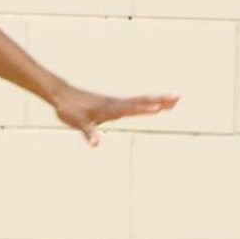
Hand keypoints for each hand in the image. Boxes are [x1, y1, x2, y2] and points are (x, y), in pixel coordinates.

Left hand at [49, 87, 178, 145]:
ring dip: (157, 100)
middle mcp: (116, 103)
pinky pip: (134, 103)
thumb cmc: (69, 108)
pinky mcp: (112, 104)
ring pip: (140, 101)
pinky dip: (146, 103)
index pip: (132, 108)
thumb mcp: (77, 122)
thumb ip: (88, 132)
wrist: (61, 95)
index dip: (146, 108)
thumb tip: (96, 144)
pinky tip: (152, 105)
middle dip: (160, 100)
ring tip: (173, 101)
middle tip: (178, 98)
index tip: (161, 107)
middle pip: (142, 101)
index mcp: (110, 107)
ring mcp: (115, 103)